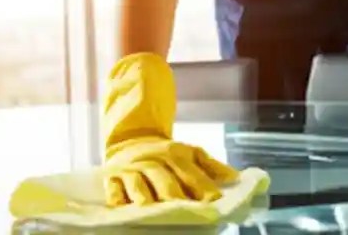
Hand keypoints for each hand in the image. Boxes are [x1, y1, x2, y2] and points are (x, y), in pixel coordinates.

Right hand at [100, 53, 239, 206]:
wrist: (130, 139)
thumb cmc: (165, 155)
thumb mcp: (189, 153)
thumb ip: (211, 166)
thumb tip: (236, 179)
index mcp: (175, 154)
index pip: (190, 171)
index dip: (202, 185)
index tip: (213, 199)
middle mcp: (152, 160)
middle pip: (163, 177)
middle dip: (172, 192)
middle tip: (182, 208)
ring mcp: (130, 169)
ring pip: (137, 182)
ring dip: (143, 194)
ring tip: (150, 208)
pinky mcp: (111, 178)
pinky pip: (112, 189)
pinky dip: (116, 197)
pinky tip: (122, 207)